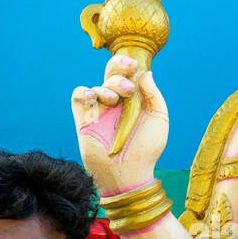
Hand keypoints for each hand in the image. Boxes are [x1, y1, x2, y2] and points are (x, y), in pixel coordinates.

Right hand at [71, 55, 168, 195]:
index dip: (128, 65)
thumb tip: (146, 73)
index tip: (133, 65)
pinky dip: (85, 92)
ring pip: (98, 85)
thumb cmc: (146, 150)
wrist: (128, 173)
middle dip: (117, 68)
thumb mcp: (158, 120)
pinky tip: (95, 100)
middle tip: (127, 84)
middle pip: (111, 73)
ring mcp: (99, 111)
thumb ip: (154, 95)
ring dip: (107, 87)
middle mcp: (116, 103)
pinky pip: (79, 96)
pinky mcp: (84, 119)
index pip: (128, 74)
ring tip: (115, 101)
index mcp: (133, 101)